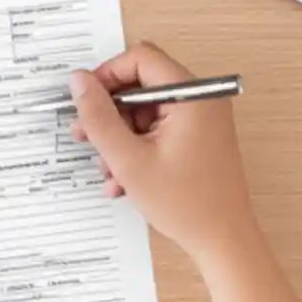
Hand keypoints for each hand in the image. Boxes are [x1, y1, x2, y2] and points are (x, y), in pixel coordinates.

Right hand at [68, 43, 256, 262]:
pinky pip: (157, 129)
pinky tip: (122, 178)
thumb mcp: (129, 159)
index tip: (86, 101)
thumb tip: (78, 81)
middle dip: (109, 113)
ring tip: (107, 169)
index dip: (107, 75)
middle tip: (85, 136)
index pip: (140, 59)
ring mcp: (200, 119)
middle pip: (140, 85)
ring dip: (119, 137)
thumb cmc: (185, 203)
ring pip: (144, 111)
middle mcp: (200, 99)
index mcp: (191, 95)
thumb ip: (99, 117)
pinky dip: (136, 147)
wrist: (223, 242)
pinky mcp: (197, 136)